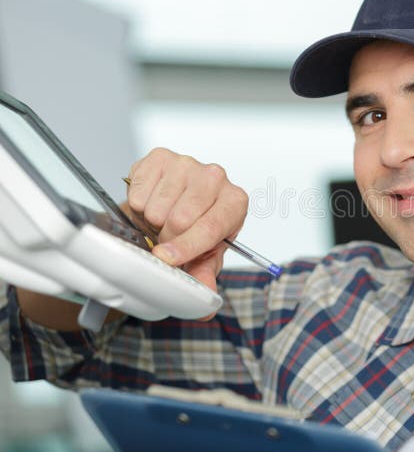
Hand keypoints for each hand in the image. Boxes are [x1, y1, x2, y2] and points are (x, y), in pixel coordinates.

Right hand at [123, 147, 248, 292]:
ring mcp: (188, 163)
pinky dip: (139, 204)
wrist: (176, 202)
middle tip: (168, 237)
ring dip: (152, 221)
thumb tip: (205, 295)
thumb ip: (205, 274)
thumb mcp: (206, 253)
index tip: (166, 259)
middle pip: (180, 218)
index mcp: (235, 201)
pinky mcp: (161, 156)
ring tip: (162, 219)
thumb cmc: (197, 227)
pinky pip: (139, 191)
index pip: (209, 228)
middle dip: (168, 237)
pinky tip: (153, 201)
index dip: (186, 248)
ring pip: (157, 207)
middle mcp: (216, 177)